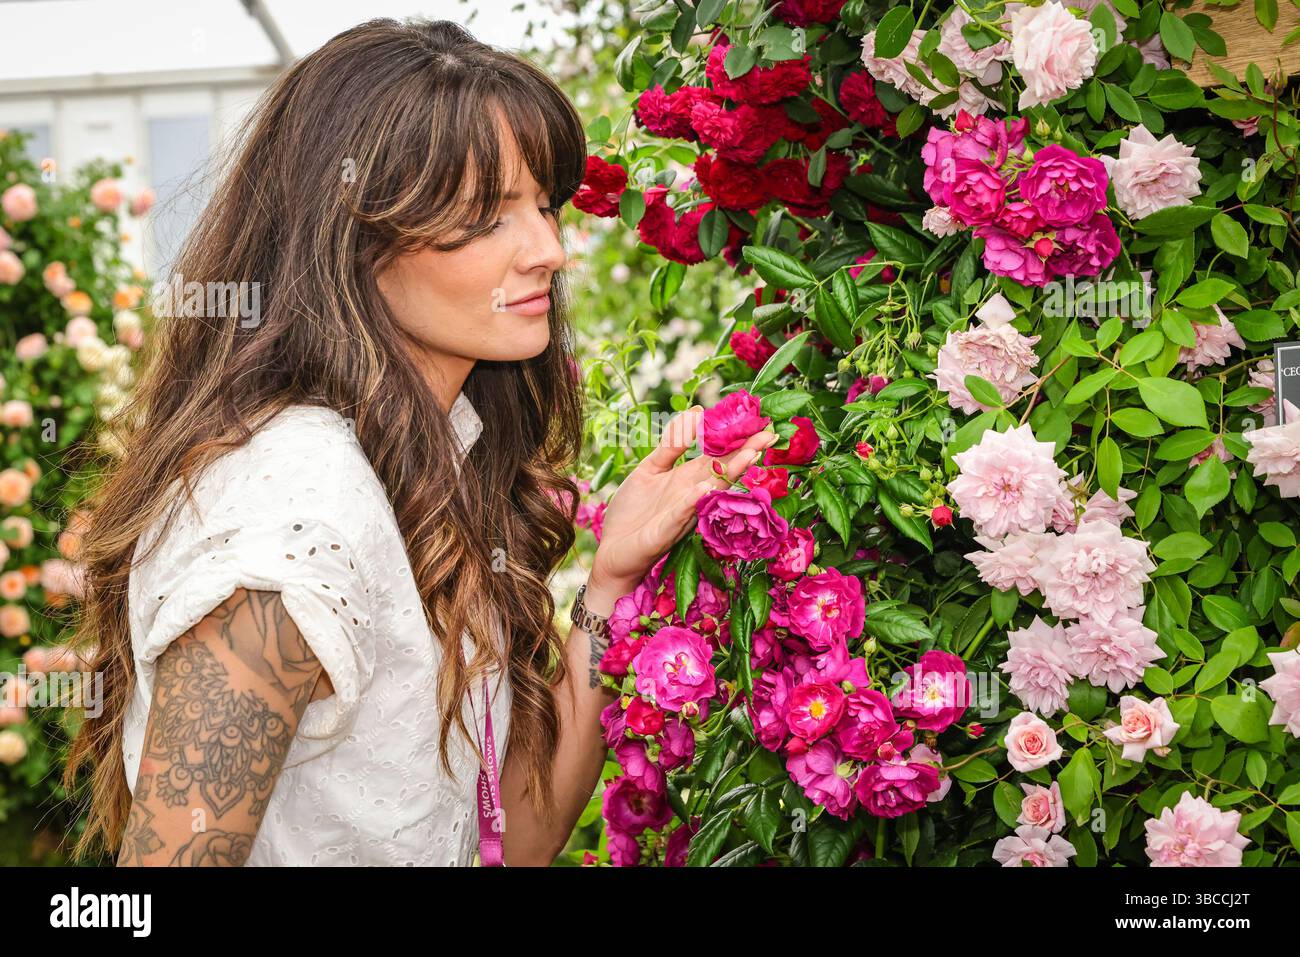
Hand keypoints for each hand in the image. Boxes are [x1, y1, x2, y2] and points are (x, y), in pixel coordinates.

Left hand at [588, 405, 777, 603]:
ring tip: (750, 453)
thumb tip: (696, 413)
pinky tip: (705, 486)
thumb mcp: (650, 469)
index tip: (759, 421)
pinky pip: (682, 512)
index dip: (737, 439)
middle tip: (770, 433)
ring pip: (711, 490)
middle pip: (723, 469)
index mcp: (689, 478)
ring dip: (730, 472)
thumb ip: (671, 445)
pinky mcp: (665, 531)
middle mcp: (692, 495)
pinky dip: (693, 499)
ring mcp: (682, 513)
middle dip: (746, 451)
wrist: (612, 550)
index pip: (719, 455)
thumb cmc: (632, 512)